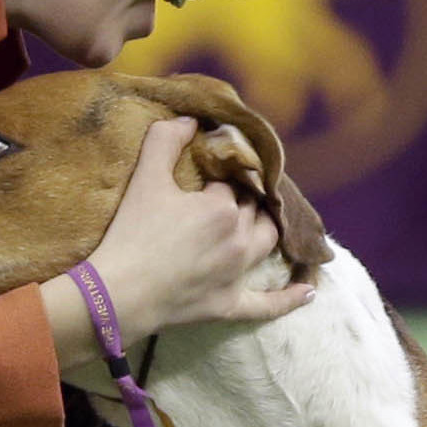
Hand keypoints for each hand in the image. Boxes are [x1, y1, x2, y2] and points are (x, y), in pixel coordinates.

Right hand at [87, 116, 313, 344]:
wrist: (117, 294)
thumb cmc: (130, 235)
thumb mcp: (144, 179)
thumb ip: (165, 140)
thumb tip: (191, 121)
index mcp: (222, 207)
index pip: (231, 183)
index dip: (217, 178)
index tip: (203, 178)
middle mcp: (238, 239)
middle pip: (252, 209)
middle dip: (242, 199)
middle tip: (224, 196)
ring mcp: (237, 275)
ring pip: (266, 243)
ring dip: (266, 229)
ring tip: (260, 220)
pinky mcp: (229, 305)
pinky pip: (268, 304)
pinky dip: (289, 299)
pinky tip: (309, 291)